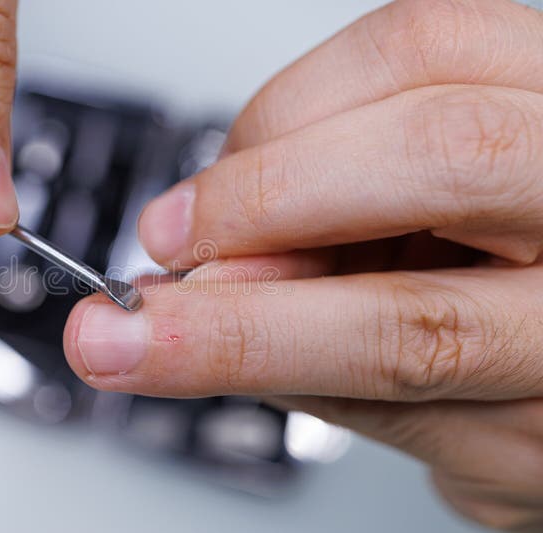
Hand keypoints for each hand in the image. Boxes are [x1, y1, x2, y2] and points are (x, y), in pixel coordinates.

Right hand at [64, 0, 542, 528]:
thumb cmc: (539, 406)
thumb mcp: (448, 430)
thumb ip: (325, 373)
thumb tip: (193, 311)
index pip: (414, 333)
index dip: (250, 331)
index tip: (136, 336)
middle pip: (438, 153)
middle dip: (260, 197)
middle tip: (168, 240)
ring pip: (418, 54)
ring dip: (275, 131)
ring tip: (221, 203)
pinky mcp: (527, 67)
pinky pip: (414, 35)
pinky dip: (309, 96)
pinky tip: (282, 159)